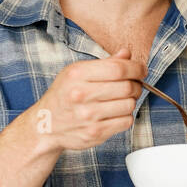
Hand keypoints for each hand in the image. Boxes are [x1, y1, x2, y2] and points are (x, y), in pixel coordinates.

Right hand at [29, 46, 146, 154]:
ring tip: (122, 99)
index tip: (141, 70)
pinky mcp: (95, 133)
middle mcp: (81, 94)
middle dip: (136, 85)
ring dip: (131, 101)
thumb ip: (104, 63)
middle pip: (127, 87)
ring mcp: (88, 116)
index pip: (118, 68)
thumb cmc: (64, 95)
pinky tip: (116, 113)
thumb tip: (127, 54)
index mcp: (77, 75)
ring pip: (129, 105)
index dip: (136, 68)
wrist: (46, 125)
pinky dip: (126, 116)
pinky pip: (126, 122)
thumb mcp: (77, 73)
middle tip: (134, 85)